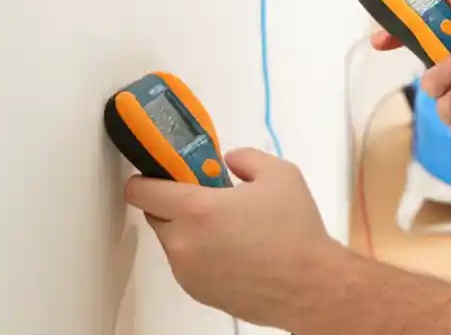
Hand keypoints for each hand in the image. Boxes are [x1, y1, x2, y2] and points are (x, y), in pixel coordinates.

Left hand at [124, 149, 346, 328]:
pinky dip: (201, 255)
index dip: (147, 178)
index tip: (163, 174)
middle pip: (155, 214)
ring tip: (230, 229)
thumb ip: (246, 157)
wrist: (309, 286)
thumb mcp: (280, 174)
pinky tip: (235, 253)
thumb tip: (228, 161)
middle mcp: (183, 242)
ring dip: (189, 230)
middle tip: (208, 199)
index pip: (141, 190)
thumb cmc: (295, 231)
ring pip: (173, 241)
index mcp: (196, 209)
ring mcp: (187, 272)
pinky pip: (187, 265)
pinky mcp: (197, 292)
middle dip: (174, 203)